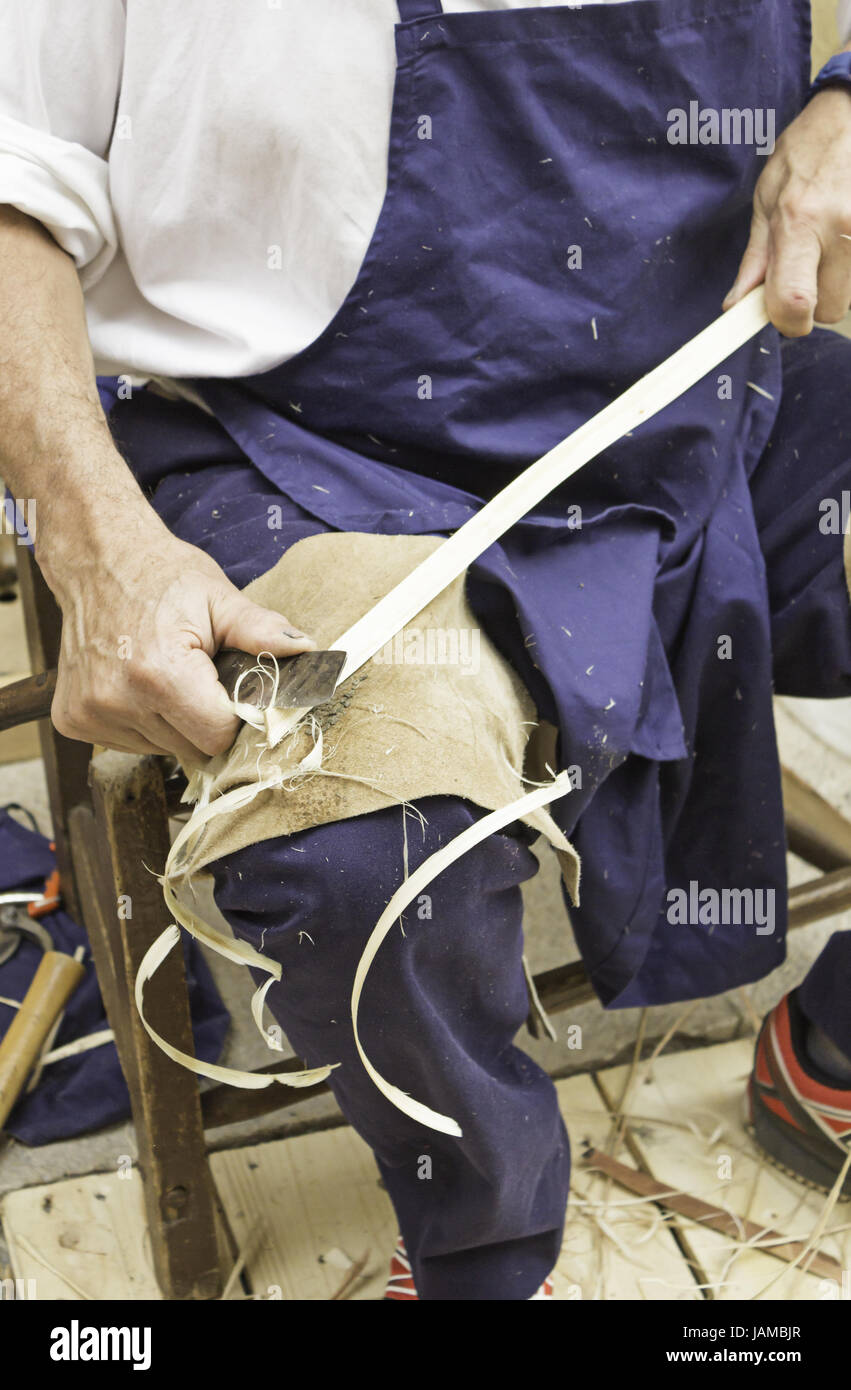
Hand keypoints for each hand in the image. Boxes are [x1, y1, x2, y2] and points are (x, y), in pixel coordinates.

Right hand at [45, 508, 315, 762]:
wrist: (97, 560)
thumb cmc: (162, 576)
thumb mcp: (219, 597)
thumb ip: (262, 631)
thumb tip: (308, 650)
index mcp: (158, 675)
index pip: (217, 736)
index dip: (234, 716)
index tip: (231, 687)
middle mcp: (118, 701)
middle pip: (190, 749)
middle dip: (204, 720)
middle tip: (198, 676)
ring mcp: (91, 714)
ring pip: (161, 750)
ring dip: (173, 723)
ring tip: (165, 675)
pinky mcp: (74, 721)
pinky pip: (129, 743)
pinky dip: (143, 722)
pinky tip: (138, 684)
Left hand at [723, 85, 850, 334]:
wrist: (849, 119)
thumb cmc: (805, 155)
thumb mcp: (767, 202)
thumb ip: (755, 260)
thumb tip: (736, 306)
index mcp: (800, 224)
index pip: (794, 302)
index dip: (787, 321)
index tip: (780, 314)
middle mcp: (840, 230)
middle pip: (829, 310)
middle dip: (813, 304)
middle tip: (804, 271)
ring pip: (849, 297)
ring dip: (834, 286)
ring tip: (825, 247)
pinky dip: (849, 269)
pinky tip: (842, 240)